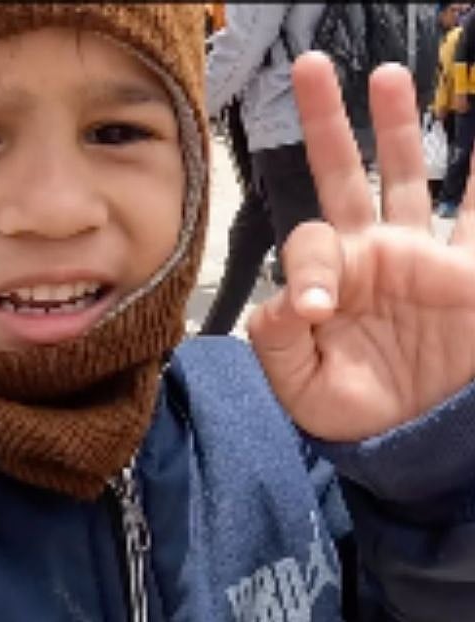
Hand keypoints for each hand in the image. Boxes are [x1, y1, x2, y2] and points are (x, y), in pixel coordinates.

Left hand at [249, 52, 474, 441]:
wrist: (412, 441)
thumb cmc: (351, 412)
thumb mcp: (300, 386)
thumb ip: (280, 340)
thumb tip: (289, 298)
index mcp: (327, 276)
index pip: (311, 240)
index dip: (311, 268)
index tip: (320, 311)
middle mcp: (372, 251)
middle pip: (345, 172)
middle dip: (327, 121)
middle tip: (310, 66)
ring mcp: (423, 255)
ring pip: (409, 175)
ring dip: (399, 125)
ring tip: (388, 72)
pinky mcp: (469, 273)